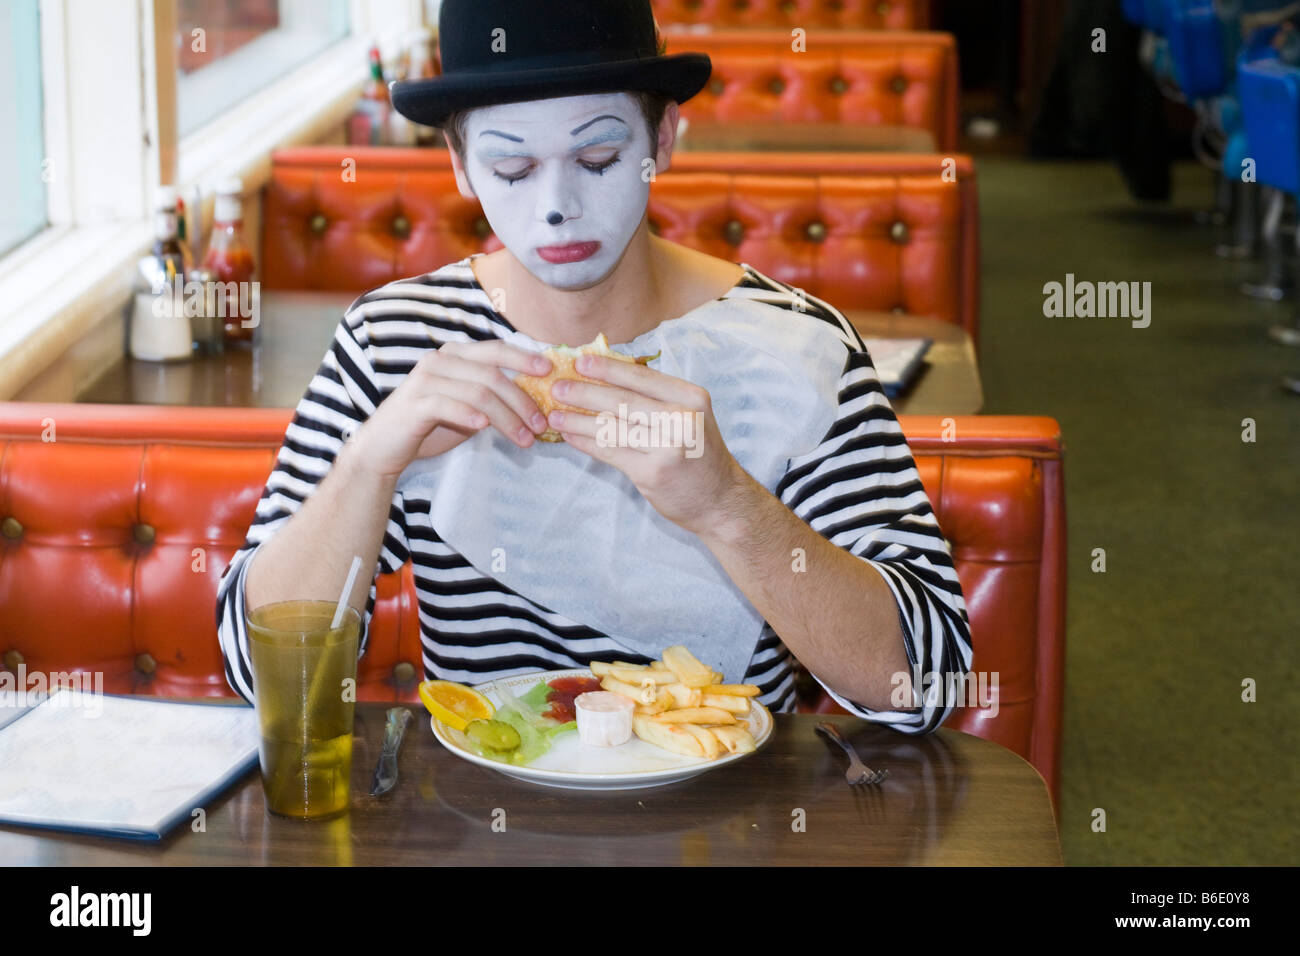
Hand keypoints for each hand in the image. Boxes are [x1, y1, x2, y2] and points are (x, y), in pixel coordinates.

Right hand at [352, 339, 551, 477]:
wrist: (383, 448)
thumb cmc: (429, 426)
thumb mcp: (467, 408)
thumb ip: (491, 398)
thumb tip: (533, 401)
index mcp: (454, 356)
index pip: (495, 350)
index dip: (523, 357)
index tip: (549, 370)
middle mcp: (439, 361)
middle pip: (492, 375)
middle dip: (522, 401)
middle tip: (541, 425)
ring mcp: (425, 381)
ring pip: (477, 393)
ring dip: (506, 417)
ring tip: (525, 439)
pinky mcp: (414, 403)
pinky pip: (448, 405)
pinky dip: (469, 415)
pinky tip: (484, 427)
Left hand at [546, 353, 746, 535]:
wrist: (720, 501)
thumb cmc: (698, 455)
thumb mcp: (690, 416)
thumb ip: (657, 398)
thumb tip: (607, 376)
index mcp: (691, 397)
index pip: (641, 377)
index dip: (607, 368)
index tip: (579, 361)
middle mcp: (682, 419)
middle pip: (623, 400)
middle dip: (584, 392)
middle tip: (557, 387)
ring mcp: (667, 447)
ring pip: (612, 427)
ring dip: (577, 419)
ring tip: (554, 413)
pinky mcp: (652, 472)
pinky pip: (610, 451)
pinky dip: (586, 442)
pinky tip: (569, 435)